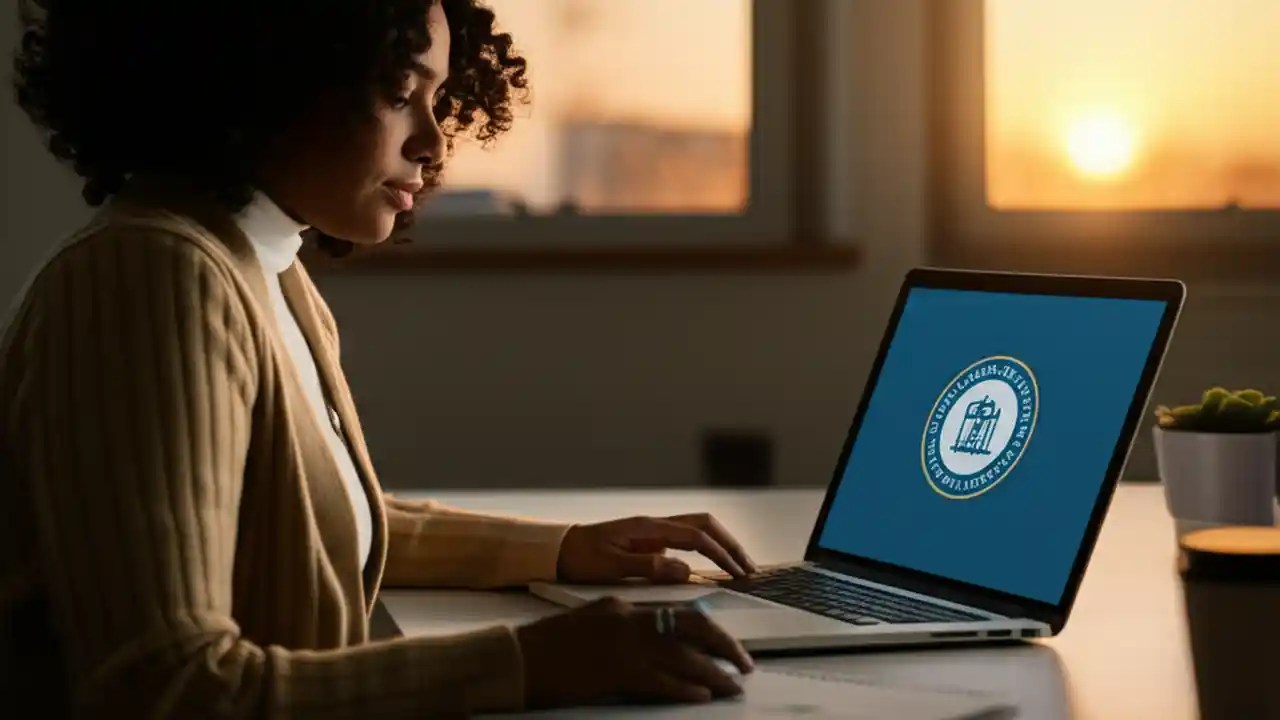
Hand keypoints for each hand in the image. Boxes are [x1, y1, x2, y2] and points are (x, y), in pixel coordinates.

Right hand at [516, 597, 754, 707]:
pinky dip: (686, 689)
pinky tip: (703, 695)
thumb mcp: (591, 619)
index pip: (677, 613)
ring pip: (684, 656)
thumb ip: (623, 621)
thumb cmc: (548, 645)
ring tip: (733, 685)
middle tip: (744, 661)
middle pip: (691, 627)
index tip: (724, 643)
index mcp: (624, 606)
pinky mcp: (617, 673)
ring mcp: (624, 646)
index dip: (707, 629)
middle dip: (723, 644)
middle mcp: (629, 620)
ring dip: (715, 672)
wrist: (518, 659)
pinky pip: (662, 681)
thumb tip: (653, 632)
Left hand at [556, 513, 757, 583]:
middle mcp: (655, 525)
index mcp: (648, 529)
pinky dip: (707, 549)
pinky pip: (686, 540)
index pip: (696, 537)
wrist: (559, 550)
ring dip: (721, 544)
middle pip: (704, 525)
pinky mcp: (650, 541)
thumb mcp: (610, 567)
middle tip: (750, 568)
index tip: (738, 574)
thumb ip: (647, 568)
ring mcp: (653, 532)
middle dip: (730, 544)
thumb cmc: (580, 558)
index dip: (721, 555)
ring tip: (739, 566)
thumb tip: (685, 570)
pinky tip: (713, 567)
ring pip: (697, 529)